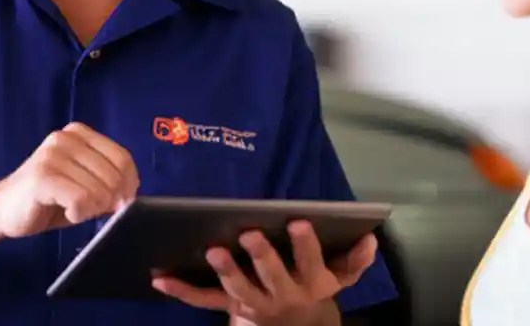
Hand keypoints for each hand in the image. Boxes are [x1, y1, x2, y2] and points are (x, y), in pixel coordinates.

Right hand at [0, 122, 138, 238]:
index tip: (120, 203)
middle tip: (92, 211)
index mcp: (78, 134)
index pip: (122, 157)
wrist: (1, 211)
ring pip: (98, 190)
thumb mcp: (84, 185)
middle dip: (110, 201)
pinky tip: (67, 213)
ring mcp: (52, 155)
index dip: (128, 185)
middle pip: (113, 175)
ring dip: (92, 210)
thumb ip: (108, 182)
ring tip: (74, 210)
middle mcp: (65, 138)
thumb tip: (130, 195)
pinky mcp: (41, 176)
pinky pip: (80, 199)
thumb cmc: (48, 200)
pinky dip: (79, 213)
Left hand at [152, 220, 377, 325]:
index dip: (305, 245)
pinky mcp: (230, 307)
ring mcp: (253, 303)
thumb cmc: (316, 288)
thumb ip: (354, 260)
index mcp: (312, 284)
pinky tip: (159, 277)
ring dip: (225, 271)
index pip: (311, 263)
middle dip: (261, 256)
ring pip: (238, 289)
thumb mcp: (340, 277)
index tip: (297, 222)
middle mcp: (282, 296)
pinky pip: (204, 300)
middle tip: (249, 234)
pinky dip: (181, 290)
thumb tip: (370, 238)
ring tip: (212, 251)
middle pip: (272, 277)